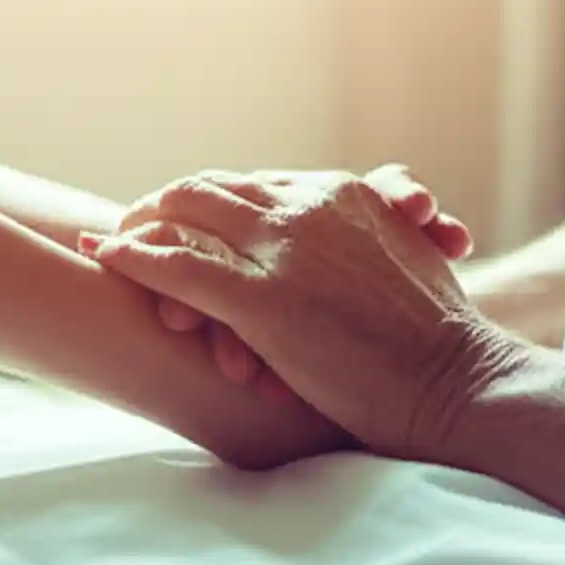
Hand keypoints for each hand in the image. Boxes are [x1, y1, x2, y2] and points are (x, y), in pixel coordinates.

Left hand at [87, 169, 509, 456]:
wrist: (458, 381)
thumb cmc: (440, 337)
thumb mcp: (406, 260)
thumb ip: (367, 240)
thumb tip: (353, 246)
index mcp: (341, 193)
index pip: (254, 183)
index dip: (212, 201)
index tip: (188, 218)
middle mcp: (307, 206)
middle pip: (212, 187)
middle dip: (168, 205)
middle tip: (135, 224)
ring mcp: (282, 250)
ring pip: (186, 213)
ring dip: (143, 225)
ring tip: (113, 239)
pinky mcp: (262, 301)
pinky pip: (178, 265)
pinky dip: (135, 256)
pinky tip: (106, 256)